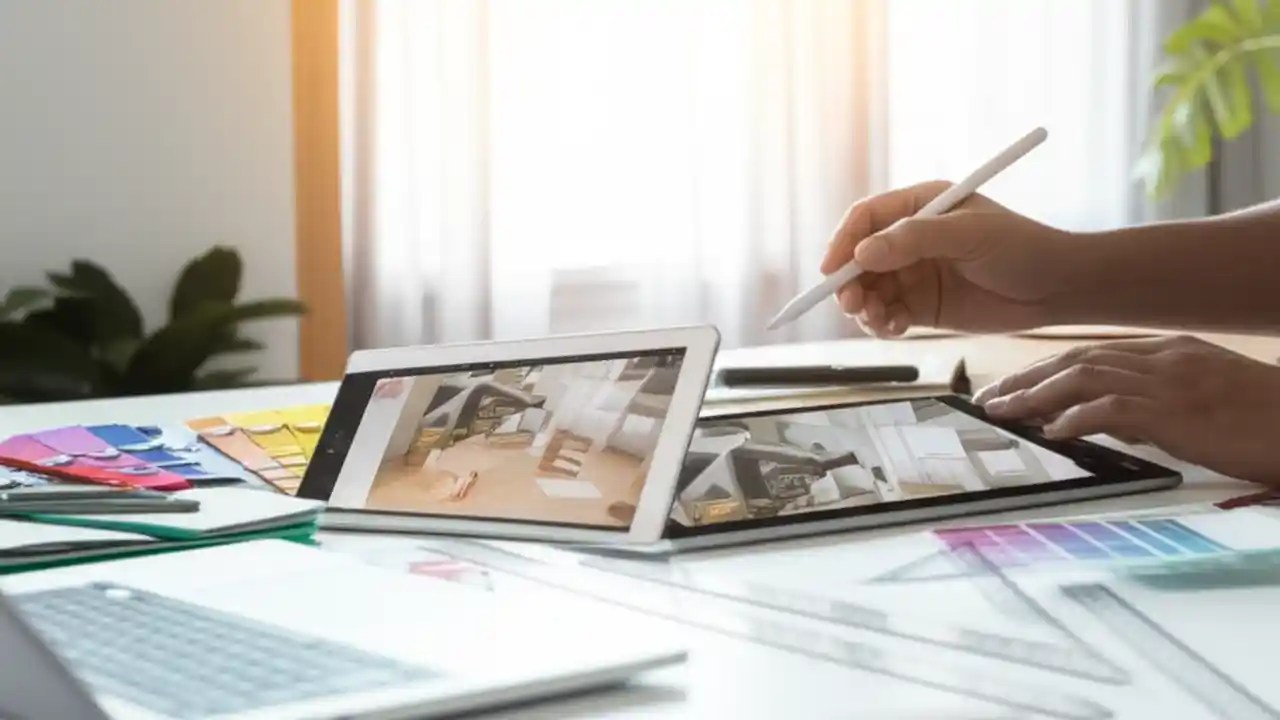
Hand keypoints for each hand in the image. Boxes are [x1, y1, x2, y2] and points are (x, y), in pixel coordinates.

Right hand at [821, 181, 1074, 335]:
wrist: (1057, 289)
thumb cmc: (1022, 248)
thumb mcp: (969, 235)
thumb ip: (914, 240)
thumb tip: (863, 253)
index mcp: (919, 206)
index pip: (866, 218)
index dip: (843, 241)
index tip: (833, 268)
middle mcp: (909, 239)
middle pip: (858, 258)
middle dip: (848, 281)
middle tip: (851, 302)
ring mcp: (913, 274)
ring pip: (868, 290)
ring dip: (863, 306)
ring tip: (878, 320)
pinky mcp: (921, 307)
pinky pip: (886, 315)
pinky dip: (881, 324)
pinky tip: (894, 328)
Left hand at [975, 335, 1279, 483]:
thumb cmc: (1261, 421)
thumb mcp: (1199, 405)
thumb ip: (1152, 405)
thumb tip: (1103, 421)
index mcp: (1169, 350)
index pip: (1091, 352)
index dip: (1044, 368)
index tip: (1012, 385)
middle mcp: (1164, 357)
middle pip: (1078, 359)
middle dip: (1028, 378)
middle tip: (991, 398)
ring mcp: (1172, 381)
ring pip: (1086, 377)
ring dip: (1037, 395)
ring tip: (1004, 412)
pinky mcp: (1180, 411)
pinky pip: (1115, 408)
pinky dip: (1078, 417)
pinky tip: (1053, 430)